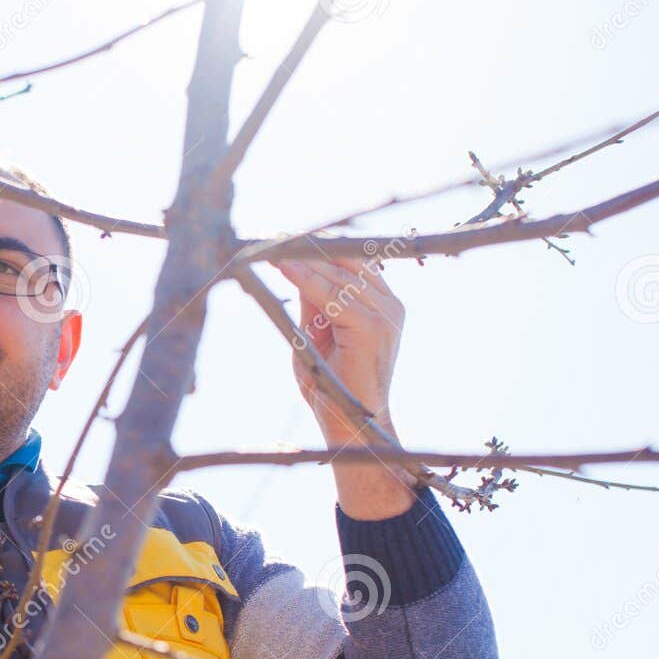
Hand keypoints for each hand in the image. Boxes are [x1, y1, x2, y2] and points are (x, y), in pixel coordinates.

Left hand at [271, 255, 413, 518]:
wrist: (351, 426)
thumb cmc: (331, 385)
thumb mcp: (316, 334)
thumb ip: (312, 302)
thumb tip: (293, 266)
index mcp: (382, 303)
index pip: (351, 261)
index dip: (318, 244)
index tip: (283, 232)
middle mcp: (389, 304)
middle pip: (346, 260)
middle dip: (307, 244)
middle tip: (271, 232)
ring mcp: (386, 314)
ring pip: (337, 273)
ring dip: (301, 256)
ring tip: (269, 243)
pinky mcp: (373, 327)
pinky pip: (333, 294)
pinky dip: (305, 278)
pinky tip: (282, 265)